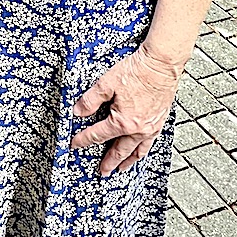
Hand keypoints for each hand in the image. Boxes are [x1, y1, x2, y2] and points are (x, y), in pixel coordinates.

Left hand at [71, 44, 182, 176]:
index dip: (83, 140)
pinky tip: (140, 150)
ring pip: (137, 150)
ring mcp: (151, 127)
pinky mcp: (159, 121)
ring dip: (128, 161)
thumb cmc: (138, 71)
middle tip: (103, 171)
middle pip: (119, 150)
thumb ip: (90, 100)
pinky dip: (142, 150)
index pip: (97, 135)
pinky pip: (150, 143)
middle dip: (109, 162)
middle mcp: (138, 129)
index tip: (75, 144)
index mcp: (123, 122)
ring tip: (122, 168)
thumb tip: (78, 111)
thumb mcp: (106, 83)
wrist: (161, 64)